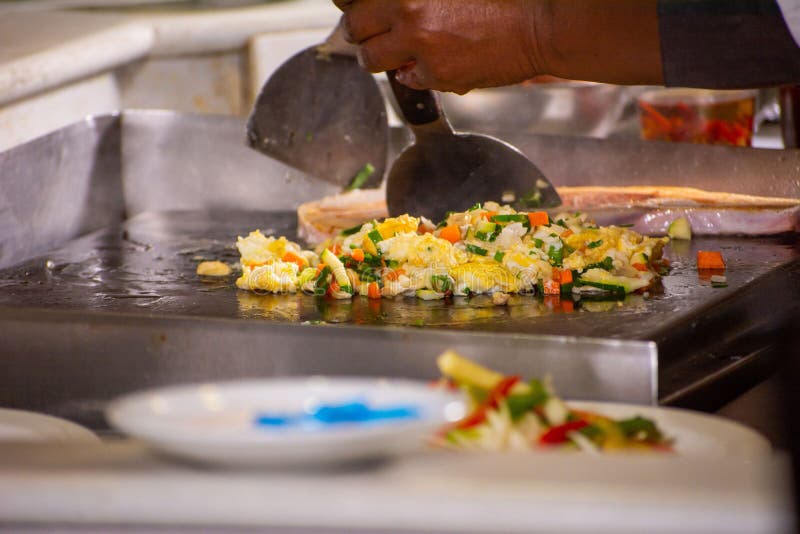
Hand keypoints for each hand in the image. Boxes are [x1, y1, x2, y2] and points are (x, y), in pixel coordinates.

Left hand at [333, 0, 547, 93]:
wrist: (535, 27)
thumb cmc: (496, 2)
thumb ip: (409, 0)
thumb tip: (379, 8)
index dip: (351, 5)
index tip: (356, 10)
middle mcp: (408, 8)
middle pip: (353, 26)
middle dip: (358, 32)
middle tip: (367, 34)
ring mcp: (419, 42)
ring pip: (370, 59)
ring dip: (378, 57)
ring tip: (397, 53)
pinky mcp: (434, 72)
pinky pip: (406, 79)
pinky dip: (417, 74)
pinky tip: (439, 61)